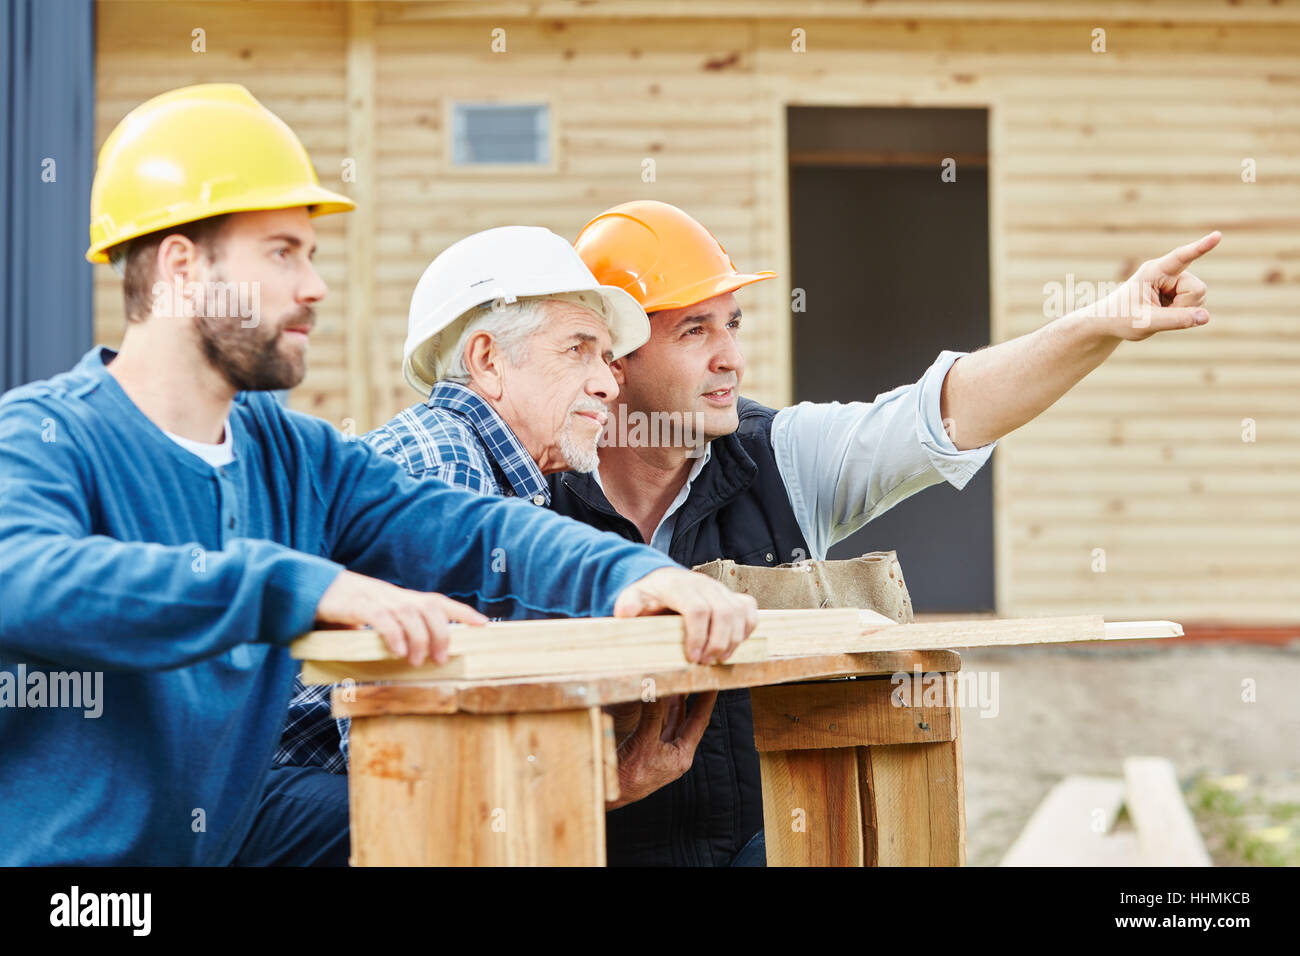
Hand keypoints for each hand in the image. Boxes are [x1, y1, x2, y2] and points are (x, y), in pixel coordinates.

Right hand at [314, 569, 487, 665]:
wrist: (310, 588)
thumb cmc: (344, 609)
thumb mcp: (372, 621)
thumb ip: (391, 635)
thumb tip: (406, 660)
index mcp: (400, 599)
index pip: (438, 601)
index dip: (462, 612)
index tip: (484, 625)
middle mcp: (393, 597)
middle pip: (430, 608)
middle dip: (442, 633)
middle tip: (440, 659)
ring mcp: (376, 599)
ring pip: (410, 614)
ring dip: (419, 639)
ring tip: (416, 661)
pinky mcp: (356, 606)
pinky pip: (382, 619)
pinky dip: (394, 635)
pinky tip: (397, 651)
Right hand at [606, 692, 718, 809]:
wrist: (611, 794)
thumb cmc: (629, 773)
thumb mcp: (643, 740)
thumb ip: (651, 714)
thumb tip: (655, 689)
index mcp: (682, 755)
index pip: (700, 722)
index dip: (707, 700)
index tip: (714, 683)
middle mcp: (677, 755)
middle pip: (691, 722)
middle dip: (695, 700)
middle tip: (700, 680)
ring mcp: (665, 754)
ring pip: (676, 724)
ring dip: (678, 705)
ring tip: (682, 684)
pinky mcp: (652, 752)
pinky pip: (663, 728)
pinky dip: (664, 713)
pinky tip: (663, 701)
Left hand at [612, 568, 757, 663]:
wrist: (663, 579)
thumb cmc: (649, 595)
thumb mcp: (633, 597)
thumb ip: (628, 604)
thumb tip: (625, 612)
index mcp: (677, 585)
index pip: (698, 609)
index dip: (699, 636)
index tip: (692, 658)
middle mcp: (702, 583)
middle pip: (724, 613)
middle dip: (718, 643)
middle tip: (704, 663)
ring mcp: (720, 588)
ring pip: (739, 612)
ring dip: (733, 640)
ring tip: (718, 659)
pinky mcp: (731, 594)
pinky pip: (749, 609)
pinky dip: (747, 628)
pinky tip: (734, 644)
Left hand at [1092, 231, 1219, 340]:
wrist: (1111, 321)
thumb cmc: (1122, 318)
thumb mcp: (1146, 322)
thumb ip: (1176, 320)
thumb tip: (1206, 316)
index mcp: (1154, 271)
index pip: (1180, 257)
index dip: (1200, 247)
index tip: (1217, 235)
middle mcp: (1169, 272)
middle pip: (1197, 289)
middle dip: (1185, 306)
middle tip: (1158, 313)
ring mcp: (1177, 280)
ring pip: (1200, 297)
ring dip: (1184, 310)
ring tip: (1160, 311)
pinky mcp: (1181, 290)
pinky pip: (1197, 304)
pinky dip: (1184, 313)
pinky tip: (1165, 312)